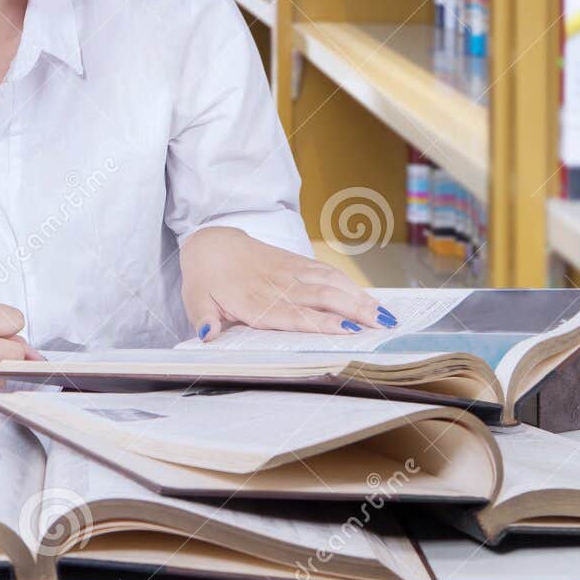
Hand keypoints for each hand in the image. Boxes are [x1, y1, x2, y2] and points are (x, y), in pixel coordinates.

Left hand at [178, 227, 393, 340]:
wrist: (210, 244)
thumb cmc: (205, 280)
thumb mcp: (195, 302)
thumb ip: (204, 320)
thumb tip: (208, 336)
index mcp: (252, 301)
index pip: (292, 314)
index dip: (321, 322)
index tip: (347, 329)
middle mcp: (275, 285)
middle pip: (320, 298)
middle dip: (353, 311)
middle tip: (381, 326)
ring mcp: (289, 271)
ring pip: (329, 282)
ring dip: (358, 297)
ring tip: (384, 314)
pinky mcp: (296, 262)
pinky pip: (326, 271)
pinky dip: (350, 283)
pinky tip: (369, 297)